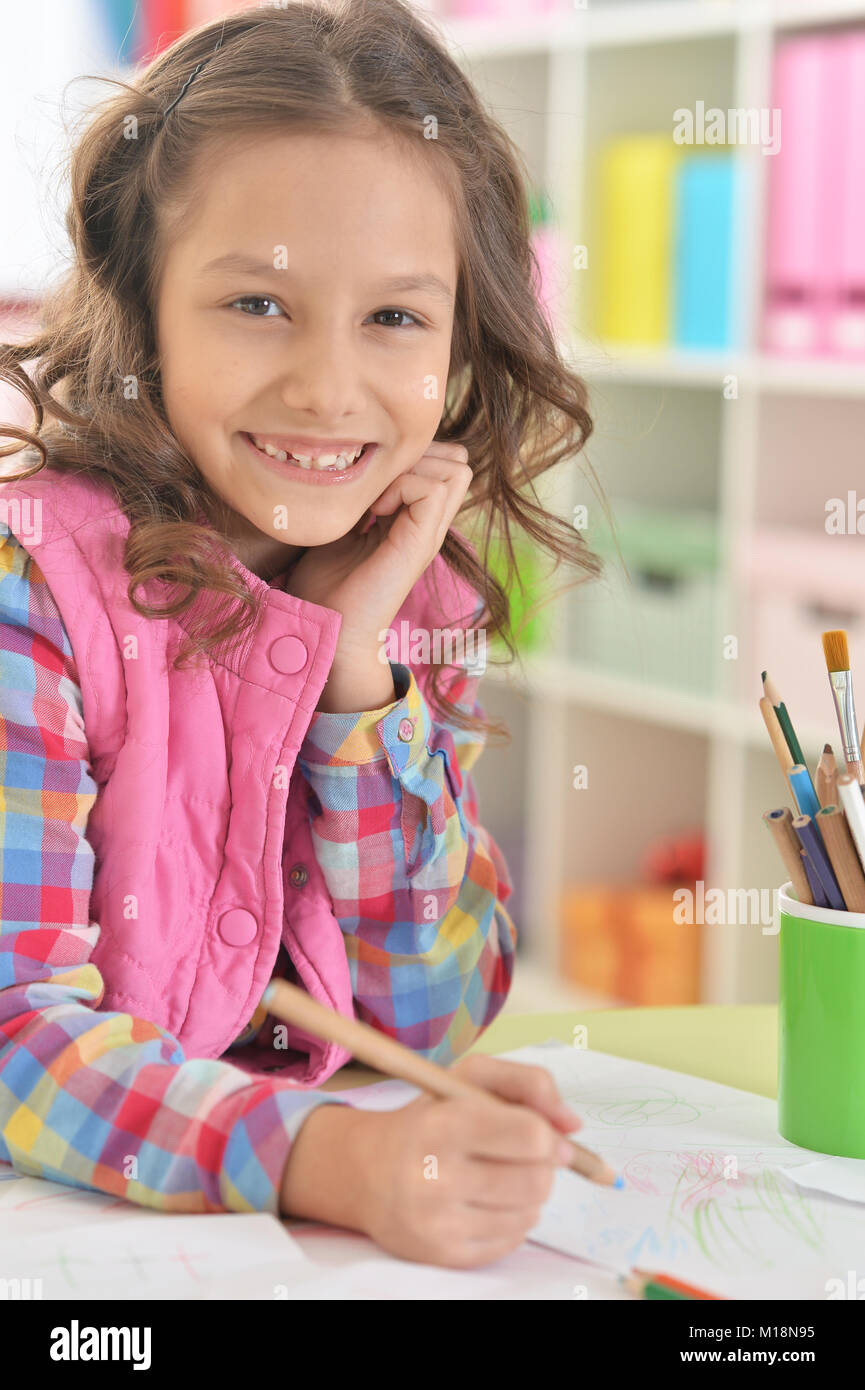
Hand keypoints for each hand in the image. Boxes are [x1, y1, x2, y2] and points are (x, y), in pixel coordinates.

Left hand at [287, 439, 472, 663]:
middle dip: (417, 454)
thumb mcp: (340, 528)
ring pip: (455, 469)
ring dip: (412, 468)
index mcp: (411, 521)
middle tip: (378, 480)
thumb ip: (356, 498)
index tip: (369, 478)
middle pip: (456, 462)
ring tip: (376, 498)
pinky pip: (434, 489)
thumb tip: (351, 464)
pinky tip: (375, 511)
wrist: (329, 630)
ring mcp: (428, 535)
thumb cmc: (326, 587)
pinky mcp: (420, 544)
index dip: (409, 455)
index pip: (438, 462)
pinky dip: (404, 486)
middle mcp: (427, 525)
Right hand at [351, 1053, 582, 1268]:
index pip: (530, 1136)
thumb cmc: (429, 1117)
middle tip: (521, 1157)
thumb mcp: (469, 1078)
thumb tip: (574, 1125)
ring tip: (500, 1177)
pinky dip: (512, 1220)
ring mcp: (439, 1221)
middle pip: (537, 1180)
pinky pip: (512, 1242)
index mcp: (444, 1123)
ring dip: (528, 1194)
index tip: (542, 1134)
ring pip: (530, 1213)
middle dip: (541, 1166)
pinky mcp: (444, 1254)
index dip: (548, 1135)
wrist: (367, 1171)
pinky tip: (487, 1203)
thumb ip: (529, 1083)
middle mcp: (436, 1175)